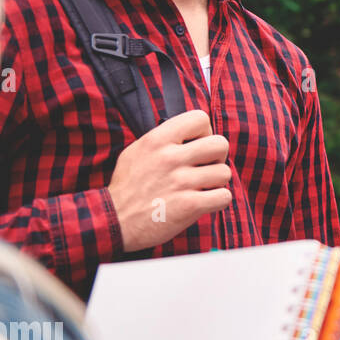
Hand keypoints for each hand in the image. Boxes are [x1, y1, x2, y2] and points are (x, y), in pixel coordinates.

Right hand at [109, 109, 232, 251]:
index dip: (205, 132)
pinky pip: (224, 196)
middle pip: (220, 144)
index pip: (200, 118)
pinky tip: (204, 202)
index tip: (196, 146)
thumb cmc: (128, 187)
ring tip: (200, 188)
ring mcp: (181, 182)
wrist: (114, 222)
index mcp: (157, 140)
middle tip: (204, 168)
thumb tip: (191, 133)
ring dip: (217, 182)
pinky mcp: (189, 205)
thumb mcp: (137, 151)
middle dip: (217, 157)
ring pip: (224, 172)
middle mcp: (170, 158)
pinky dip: (218, 201)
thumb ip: (164, 139)